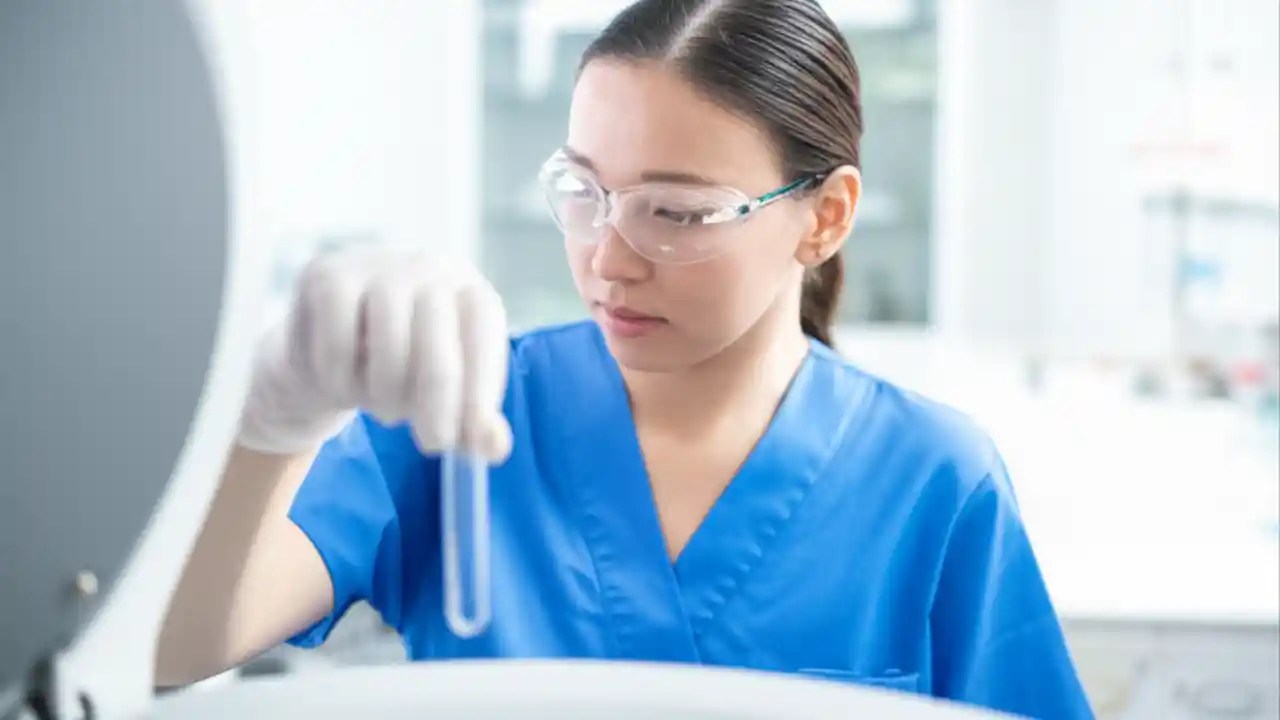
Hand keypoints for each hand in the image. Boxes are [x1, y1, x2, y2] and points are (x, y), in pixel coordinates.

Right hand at [236, 248, 511, 461]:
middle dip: (437, 406)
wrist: (324, 349)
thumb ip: (473, 421)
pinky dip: (340, 379)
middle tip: (432, 446)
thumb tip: (495, 446)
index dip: (481, 390)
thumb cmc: (399, 371)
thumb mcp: (443, 397)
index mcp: (468, 289)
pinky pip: (337, 344)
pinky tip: (341, 381)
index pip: (483, 334)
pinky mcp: (327, 274)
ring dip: (385, 396)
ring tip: (383, 407)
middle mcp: (428, 267)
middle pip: (438, 346)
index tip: (475, 439)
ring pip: (388, 348)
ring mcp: (376, 265)